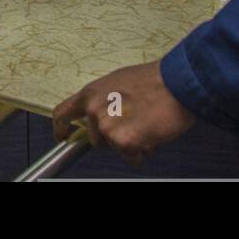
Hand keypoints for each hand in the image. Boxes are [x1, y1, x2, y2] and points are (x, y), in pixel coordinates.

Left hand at [52, 61, 195, 165]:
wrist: (176, 83)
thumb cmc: (154, 80)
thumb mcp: (118, 82)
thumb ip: (104, 99)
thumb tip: (101, 113)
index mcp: (91, 93)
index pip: (62, 113)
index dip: (61, 128)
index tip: (64, 136)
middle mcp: (94, 110)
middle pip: (95, 139)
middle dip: (112, 138)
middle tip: (133, 124)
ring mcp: (107, 127)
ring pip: (115, 148)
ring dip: (130, 144)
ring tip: (146, 125)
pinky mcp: (123, 141)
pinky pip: (132, 158)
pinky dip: (143, 152)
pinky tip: (152, 133)